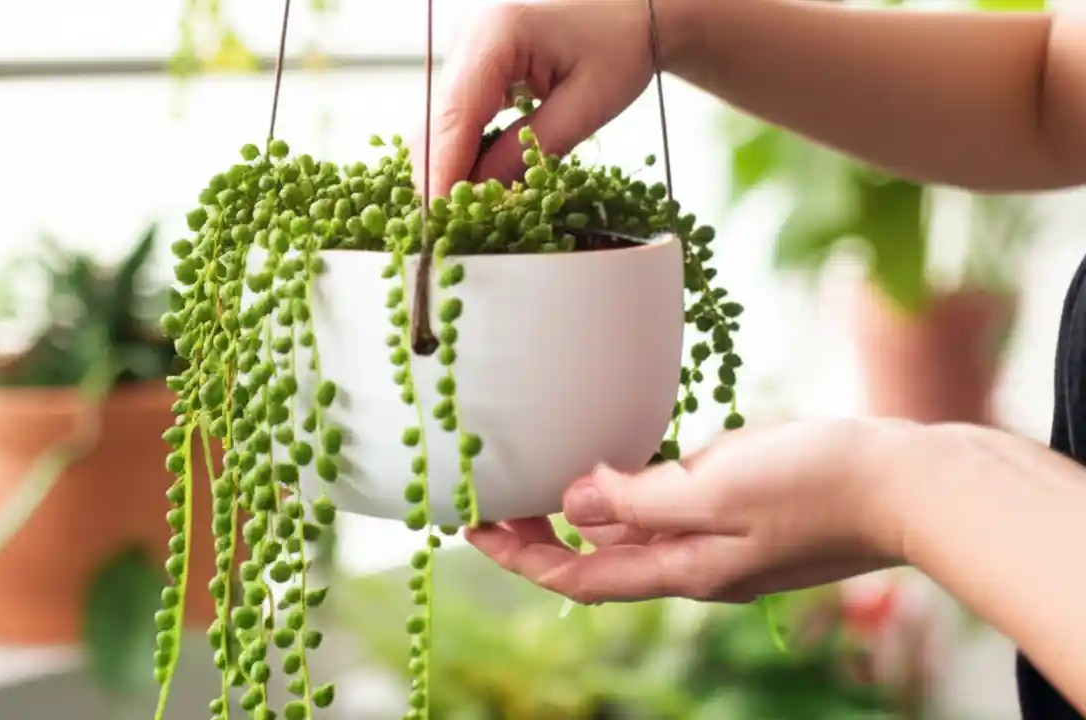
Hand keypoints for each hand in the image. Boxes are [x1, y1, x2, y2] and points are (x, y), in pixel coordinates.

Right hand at [417, 0, 683, 195]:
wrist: (632, 11)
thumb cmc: (621, 45)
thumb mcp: (586, 105)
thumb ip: (531, 151)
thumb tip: (484, 196)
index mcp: (496, 33)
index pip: (454, 116)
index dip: (442, 172)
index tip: (440, 220)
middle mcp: (469, 34)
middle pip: (434, 121)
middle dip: (440, 176)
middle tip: (454, 228)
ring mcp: (465, 47)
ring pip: (438, 122)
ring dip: (449, 167)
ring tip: (469, 212)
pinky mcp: (470, 63)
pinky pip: (453, 115)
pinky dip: (461, 151)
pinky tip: (477, 181)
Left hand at [466, 418, 926, 604]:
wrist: (911, 482)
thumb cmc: (821, 483)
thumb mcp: (717, 488)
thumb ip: (638, 498)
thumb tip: (572, 502)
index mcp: (684, 569)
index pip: (579, 578)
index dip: (519, 557)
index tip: (470, 525)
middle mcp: (696, 562)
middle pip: (598, 557)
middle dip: (541, 532)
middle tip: (494, 493)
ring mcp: (723, 540)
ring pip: (633, 530)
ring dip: (583, 509)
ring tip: (542, 471)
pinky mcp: (747, 511)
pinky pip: (672, 504)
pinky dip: (636, 487)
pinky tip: (624, 456)